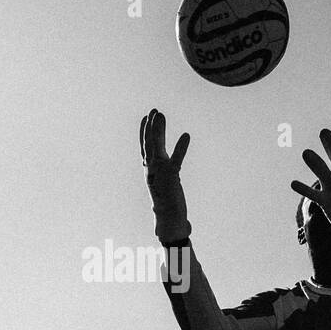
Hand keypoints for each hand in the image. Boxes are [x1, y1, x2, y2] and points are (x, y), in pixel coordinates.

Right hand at [140, 108, 191, 242]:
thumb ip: (166, 173)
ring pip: (156, 145)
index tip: (146, 117)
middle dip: (151, 125)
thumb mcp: (165, 184)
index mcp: (149, 169)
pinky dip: (181, 147)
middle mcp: (151, 168)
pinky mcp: (171, 175)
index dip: (144, 131)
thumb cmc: (167, 204)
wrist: (168, 219)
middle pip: (149, 142)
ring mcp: (159, 171)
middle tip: (155, 110)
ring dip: (158, 129)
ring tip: (161, 114)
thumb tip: (169, 168)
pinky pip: (177, 158)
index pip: (144, 146)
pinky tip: (186, 135)